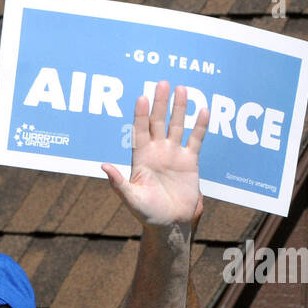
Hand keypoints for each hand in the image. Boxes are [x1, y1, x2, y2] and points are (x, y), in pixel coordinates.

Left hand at [103, 81, 206, 229]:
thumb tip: (103, 165)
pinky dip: (200, 126)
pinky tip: (203, 110)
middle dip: (160, 103)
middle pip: (158, 122)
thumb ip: (118, 182)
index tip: (142, 98)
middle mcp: (157, 152)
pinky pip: (195, 140)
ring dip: (179, 108)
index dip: (140, 115)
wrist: (169, 224)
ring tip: (182, 89)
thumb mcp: (131, 198)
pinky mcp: (190, 162)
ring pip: (176, 126)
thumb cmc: (147, 213)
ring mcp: (173, 155)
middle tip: (162, 83)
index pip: (139, 131)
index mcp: (140, 159)